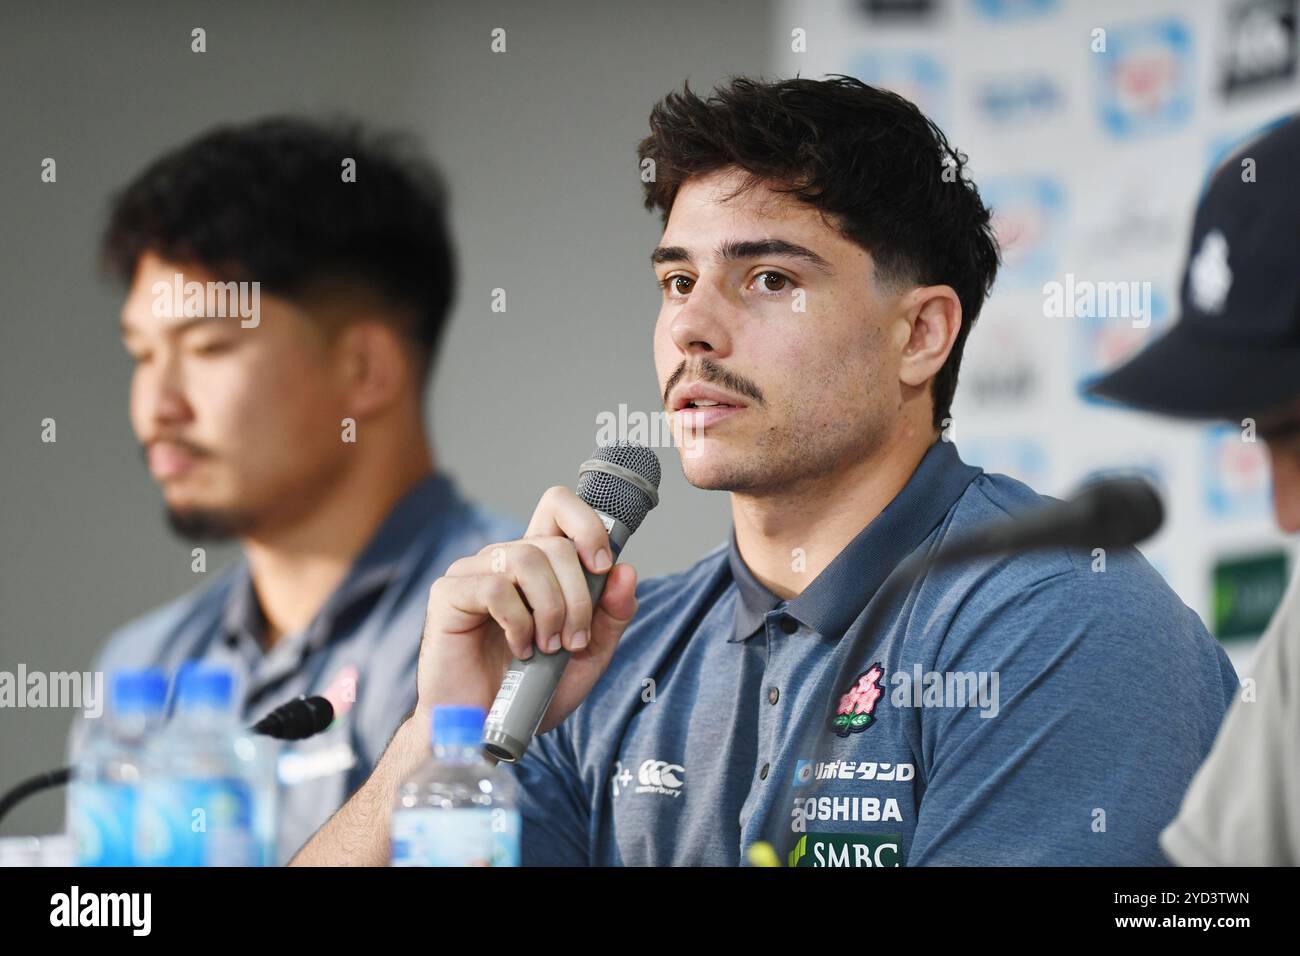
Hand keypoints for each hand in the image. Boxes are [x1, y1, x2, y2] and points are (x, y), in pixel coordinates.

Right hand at [415, 485, 638, 734]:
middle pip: (555, 543)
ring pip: (528, 559)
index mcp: (538, 565)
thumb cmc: (530, 691)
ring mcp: (473, 572)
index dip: (588, 525)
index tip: (602, 567)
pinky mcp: (448, 594)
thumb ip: (611, 617)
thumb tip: (626, 572)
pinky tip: (519, 649)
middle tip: (573, 641)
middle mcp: (505, 559)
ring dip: (551, 610)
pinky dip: (518, 623)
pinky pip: (496, 587)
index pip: (559, 507)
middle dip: (578, 596)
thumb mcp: (588, 657)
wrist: (487, 730)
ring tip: (547, 648)